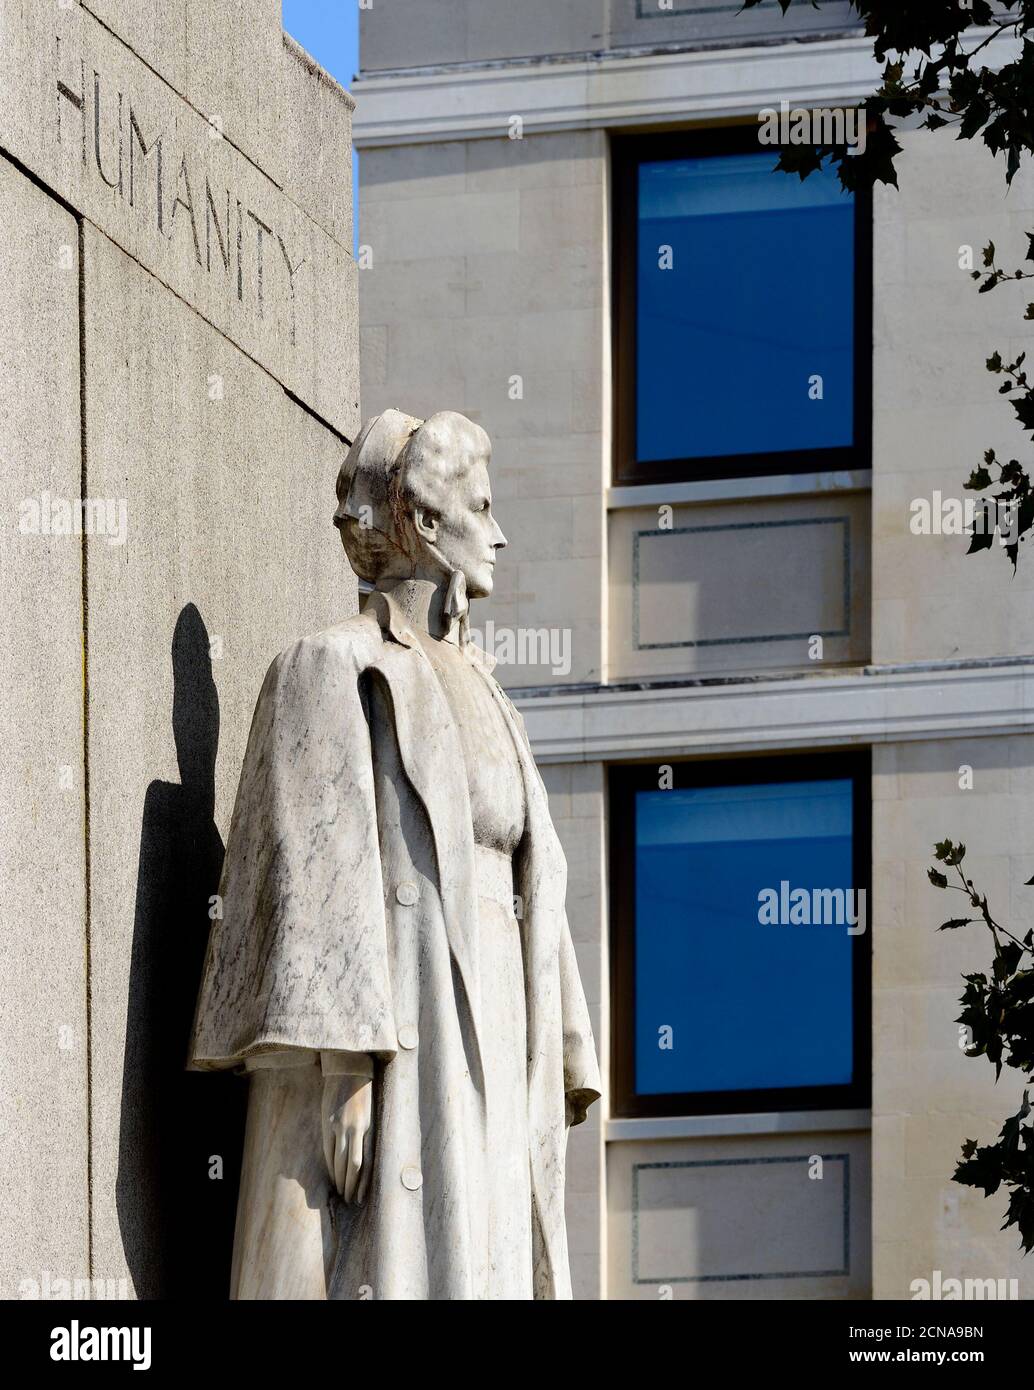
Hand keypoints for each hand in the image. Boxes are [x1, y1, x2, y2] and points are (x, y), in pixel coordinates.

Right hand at [321, 1073, 373, 1203]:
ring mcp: (339, 1127)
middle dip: (350, 1186)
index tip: (361, 1197)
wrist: (349, 1069)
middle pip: (352, 1167)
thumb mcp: (371, 1114)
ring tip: (340, 1191)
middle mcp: (355, 1129)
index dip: (363, 1183)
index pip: (367, 1163)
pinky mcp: (328, 1123)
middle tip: (349, 1199)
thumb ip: (367, 1134)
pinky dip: (330, 1166)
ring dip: (339, 1180)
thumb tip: (364, 1160)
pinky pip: (328, 1151)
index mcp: (370, 1127)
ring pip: (338, 1162)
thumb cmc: (364, 1092)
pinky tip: (332, 1175)